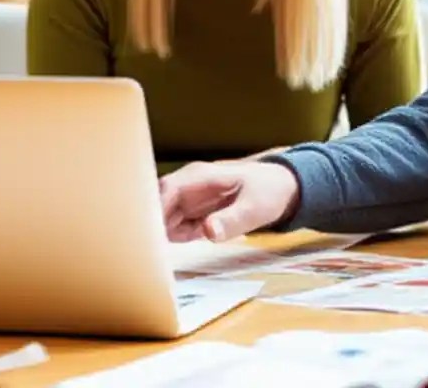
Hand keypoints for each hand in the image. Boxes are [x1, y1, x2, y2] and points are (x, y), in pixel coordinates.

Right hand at [160, 161, 299, 242]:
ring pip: (161, 218)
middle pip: (156, 204)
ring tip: (172, 247)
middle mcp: (188, 186)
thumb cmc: (268, 190)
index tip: (148, 234)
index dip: (153, 210)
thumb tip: (209, 232)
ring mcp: (188, 199)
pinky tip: (188, 242)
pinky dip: (175, 238)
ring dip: (162, 234)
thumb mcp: (255, 208)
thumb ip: (232, 220)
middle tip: (151, 250)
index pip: (166, 190)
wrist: (279, 187)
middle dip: (151, 225)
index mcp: (200, 176)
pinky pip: (173, 227)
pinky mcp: (192, 213)